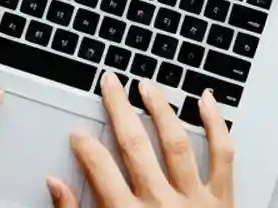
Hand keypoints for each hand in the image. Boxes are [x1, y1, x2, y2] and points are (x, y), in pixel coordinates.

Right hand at [47, 73, 234, 207]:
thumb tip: (54, 184)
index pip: (99, 169)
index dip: (85, 146)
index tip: (77, 132)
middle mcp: (161, 204)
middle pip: (134, 145)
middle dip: (119, 108)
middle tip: (109, 82)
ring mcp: (195, 200)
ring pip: (176, 142)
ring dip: (160, 108)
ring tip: (147, 85)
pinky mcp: (224, 201)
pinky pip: (223, 155)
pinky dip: (216, 124)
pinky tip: (206, 100)